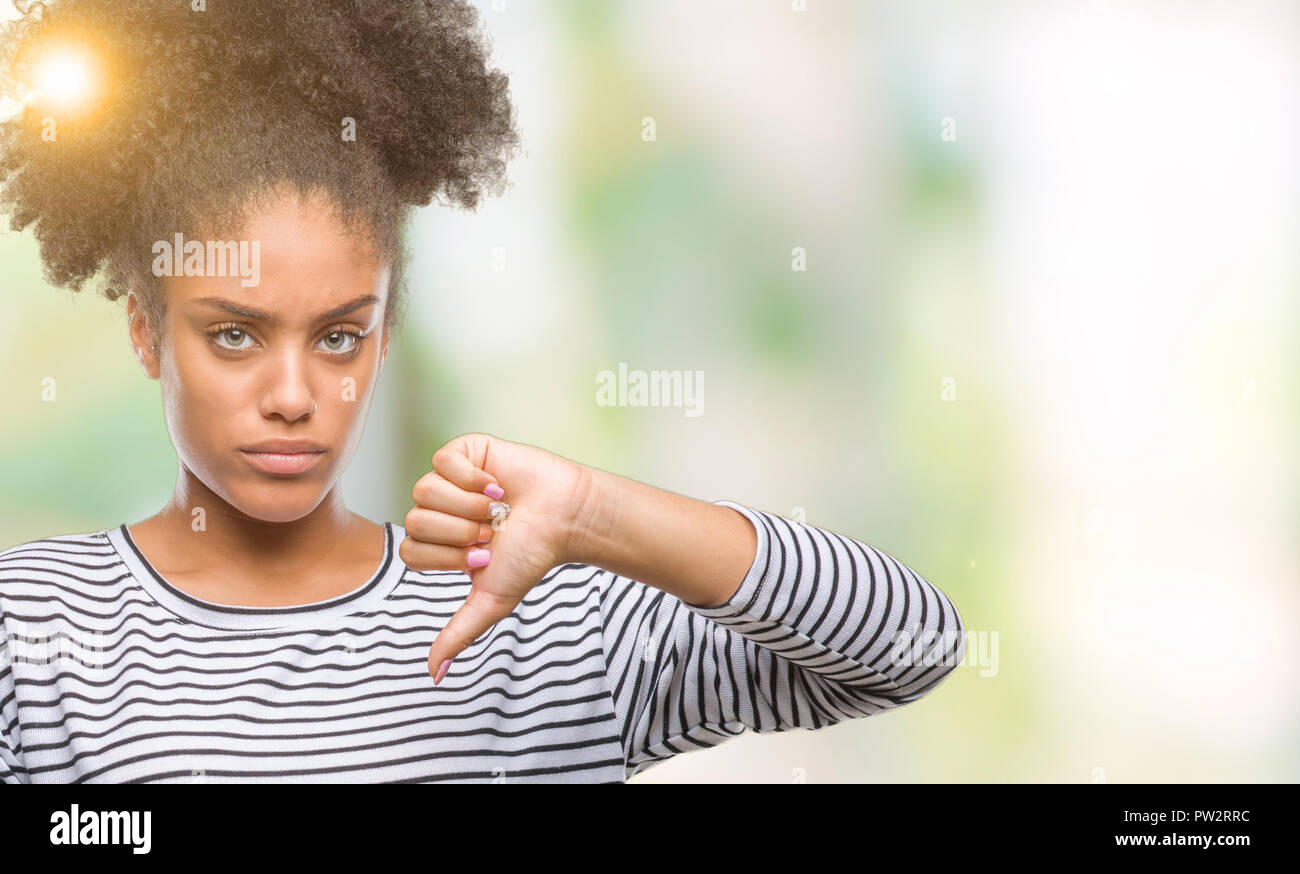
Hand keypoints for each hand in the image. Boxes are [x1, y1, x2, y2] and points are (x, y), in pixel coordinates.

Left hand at [400, 433, 595, 681]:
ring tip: (498, 509)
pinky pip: (443, 462)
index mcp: (438, 543)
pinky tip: (496, 485)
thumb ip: (460, 633)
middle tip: (492, 532)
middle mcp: (438, 510)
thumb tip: (433, 675)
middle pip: (415, 522)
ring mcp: (448, 479)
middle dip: (459, 533)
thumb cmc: (531, 555)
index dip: (446, 557)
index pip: (411, 552)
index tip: (483, 556)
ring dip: (467, 506)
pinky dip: (471, 478)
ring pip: (425, 491)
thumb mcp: (492, 599)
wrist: (564, 518)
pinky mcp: (464, 451)